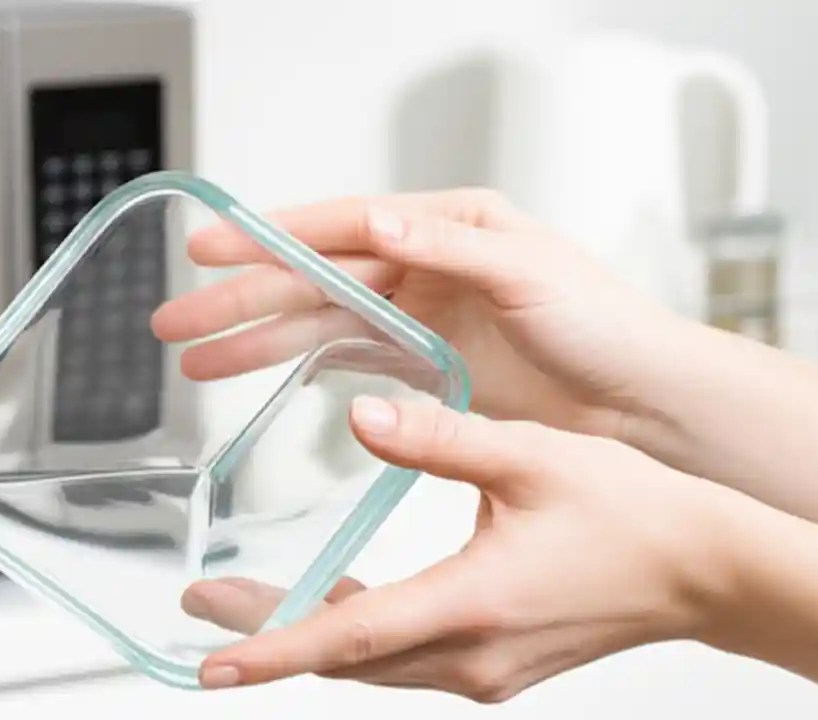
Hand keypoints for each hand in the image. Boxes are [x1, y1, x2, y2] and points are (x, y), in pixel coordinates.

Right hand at [150, 189, 685, 440]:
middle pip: (311, 280)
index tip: (207, 247)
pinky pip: (343, 360)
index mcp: (446, 225)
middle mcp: (422, 265)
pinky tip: (255, 374)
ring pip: (316, 325)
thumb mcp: (528, 272)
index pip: (340, 225)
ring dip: (255, 342)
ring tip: (195, 361)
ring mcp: (417, 317)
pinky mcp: (420, 366)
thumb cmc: (605, 327)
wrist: (643, 406)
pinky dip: (297, 367)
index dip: (269, 237)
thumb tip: (376, 221)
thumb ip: (446, 246)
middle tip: (174, 322)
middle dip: (240, 301)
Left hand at [181, 395, 753, 701]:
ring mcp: (485, 672)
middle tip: (204, 608)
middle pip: (346, 660)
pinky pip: (407, 662)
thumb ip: (438, 437)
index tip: (212, 664)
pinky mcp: (496, 667)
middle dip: (269, 638)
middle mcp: (471, 655)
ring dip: (311, 641)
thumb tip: (363, 416)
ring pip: (375, 667)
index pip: (348, 638)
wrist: (704, 571)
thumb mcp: (530, 457)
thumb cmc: (631, 515)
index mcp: (472, 604)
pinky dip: (359, 642)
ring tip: (251, 610)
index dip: (273, 651)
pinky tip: (335, 612)